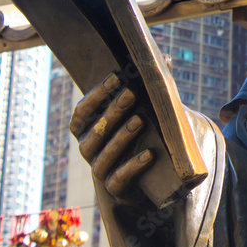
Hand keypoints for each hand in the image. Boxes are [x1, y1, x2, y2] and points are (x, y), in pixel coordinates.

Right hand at [70, 72, 154, 198]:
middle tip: (132, 93)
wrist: (148, 177)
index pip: (82, 112)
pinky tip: (149, 154)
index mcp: (88, 129)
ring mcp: (100, 170)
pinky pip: (120, 178)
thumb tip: (165, 58)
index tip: (116, 77)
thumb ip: (150, 88)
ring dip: (122, 136)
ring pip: (104, 154)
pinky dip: (133, 166)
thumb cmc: (141, 136)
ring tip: (140, 120)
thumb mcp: (144, 112)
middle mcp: (89, 150)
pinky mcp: (115, 188)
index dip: (96, 95)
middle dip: (113, 110)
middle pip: (95, 130)